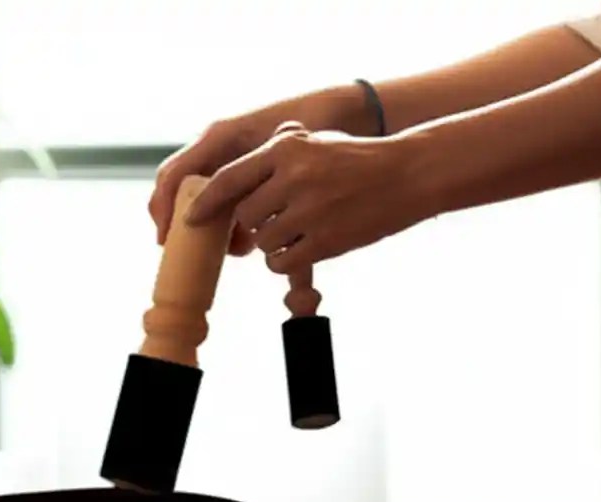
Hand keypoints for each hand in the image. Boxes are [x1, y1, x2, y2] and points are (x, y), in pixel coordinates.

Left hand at [185, 123, 430, 274]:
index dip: (205, 202)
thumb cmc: (359, 159)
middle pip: (245, 216)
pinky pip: (283, 262)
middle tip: (277, 218)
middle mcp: (293, 178)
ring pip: (263, 242)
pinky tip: (304, 248)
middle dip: (255, 223)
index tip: (191, 218)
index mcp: (286, 150)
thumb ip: (278, 149)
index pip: (228, 180)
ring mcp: (309, 211)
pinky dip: (287, 261)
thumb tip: (237, 169)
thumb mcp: (318, 140)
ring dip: (274, 243)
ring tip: (300, 229)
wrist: (410, 175)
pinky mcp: (325, 241)